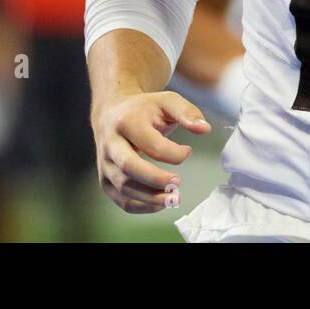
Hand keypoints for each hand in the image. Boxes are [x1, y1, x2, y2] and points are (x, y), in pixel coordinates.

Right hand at [92, 90, 210, 213]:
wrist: (112, 113)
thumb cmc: (144, 109)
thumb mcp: (167, 102)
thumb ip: (187, 113)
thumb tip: (205, 129)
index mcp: (126, 121)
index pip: (151, 144)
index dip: (174, 153)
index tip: (188, 151)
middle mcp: (110, 143)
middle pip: (129, 167)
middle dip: (156, 179)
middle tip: (178, 184)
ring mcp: (105, 163)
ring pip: (124, 187)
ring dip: (151, 198)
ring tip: (174, 198)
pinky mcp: (105, 179)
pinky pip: (121, 200)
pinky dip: (142, 206)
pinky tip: (160, 203)